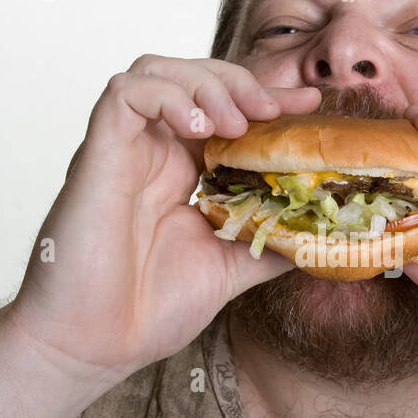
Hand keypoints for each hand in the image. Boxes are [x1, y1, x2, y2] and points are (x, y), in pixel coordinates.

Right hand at [8, 55, 320, 378]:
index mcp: (180, 173)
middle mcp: (151, 154)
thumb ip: (269, 243)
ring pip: (156, 71)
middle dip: (240, 83)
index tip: (309, 103)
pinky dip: (166, 95)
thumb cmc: (147, 312)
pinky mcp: (98, 155)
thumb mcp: (230, 270)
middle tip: (275, 110)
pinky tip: (198, 127)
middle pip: (193, 78)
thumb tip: (320, 232)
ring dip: (204, 83)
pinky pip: (124, 94)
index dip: (267, 98)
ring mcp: (124, 151)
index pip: (224, 110)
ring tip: (236, 122)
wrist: (97, 347)